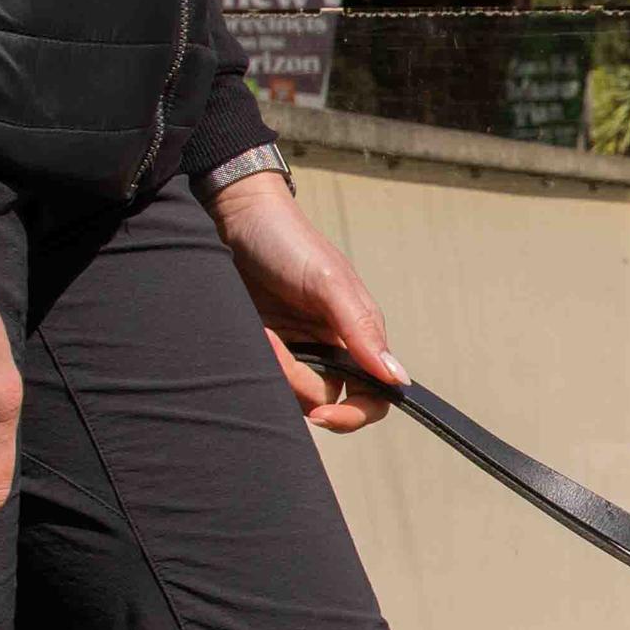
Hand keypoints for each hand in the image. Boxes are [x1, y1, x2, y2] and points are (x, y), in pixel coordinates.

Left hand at [206, 166, 397, 431]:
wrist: (230, 214)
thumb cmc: (287, 240)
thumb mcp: (329, 283)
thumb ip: (362, 331)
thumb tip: (398, 379)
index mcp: (358, 334)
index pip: (374, 394)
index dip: (355, 414)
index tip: (323, 415)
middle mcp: (330, 347)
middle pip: (325, 398)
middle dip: (298, 383)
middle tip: (274, 349)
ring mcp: (294, 348)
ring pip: (290, 391)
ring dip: (273, 368)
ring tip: (259, 331)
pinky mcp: (262, 346)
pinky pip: (262, 375)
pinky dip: (255, 362)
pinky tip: (250, 332)